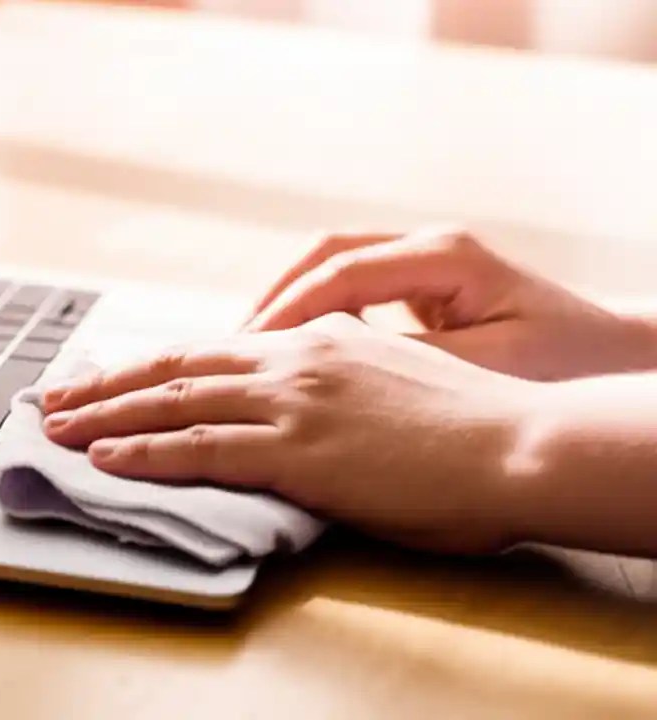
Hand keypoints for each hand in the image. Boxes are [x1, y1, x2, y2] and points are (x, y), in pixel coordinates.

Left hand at [42, 313, 541, 553]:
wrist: (518, 445)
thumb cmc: (466, 429)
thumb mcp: (389, 384)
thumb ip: (334, 384)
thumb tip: (297, 401)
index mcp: (314, 341)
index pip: (208, 348)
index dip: (148, 364)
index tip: (105, 376)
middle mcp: (291, 359)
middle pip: (173, 367)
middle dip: (105, 386)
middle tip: (53, 399)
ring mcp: (290, 401)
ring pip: (172, 402)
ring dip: (104, 418)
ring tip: (55, 430)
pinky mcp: (295, 449)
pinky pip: (199, 448)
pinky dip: (144, 453)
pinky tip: (105, 459)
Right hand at [244, 228, 656, 380]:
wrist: (615, 362)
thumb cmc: (563, 371)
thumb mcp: (485, 369)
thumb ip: (405, 364)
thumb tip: (329, 368)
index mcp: (447, 256)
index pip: (341, 269)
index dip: (287, 309)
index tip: (248, 351)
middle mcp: (430, 248)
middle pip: (324, 254)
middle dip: (271, 299)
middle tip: (228, 348)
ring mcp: (425, 263)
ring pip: (330, 268)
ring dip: (285, 305)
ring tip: (243, 350)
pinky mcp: (423, 288)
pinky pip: (349, 291)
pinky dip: (311, 317)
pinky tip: (288, 355)